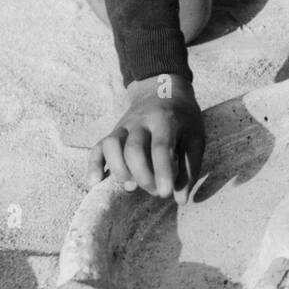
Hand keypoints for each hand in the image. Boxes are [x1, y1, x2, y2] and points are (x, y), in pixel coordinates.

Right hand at [89, 73, 204, 202]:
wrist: (163, 91)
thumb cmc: (183, 118)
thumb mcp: (195, 137)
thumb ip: (190, 167)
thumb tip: (181, 198)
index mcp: (165, 120)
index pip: (160, 147)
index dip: (163, 171)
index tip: (166, 193)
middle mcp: (141, 121)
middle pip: (133, 149)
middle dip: (143, 176)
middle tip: (155, 192)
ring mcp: (123, 126)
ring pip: (111, 146)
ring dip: (119, 170)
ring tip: (132, 187)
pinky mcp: (112, 133)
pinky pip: (97, 148)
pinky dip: (94, 165)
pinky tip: (96, 182)